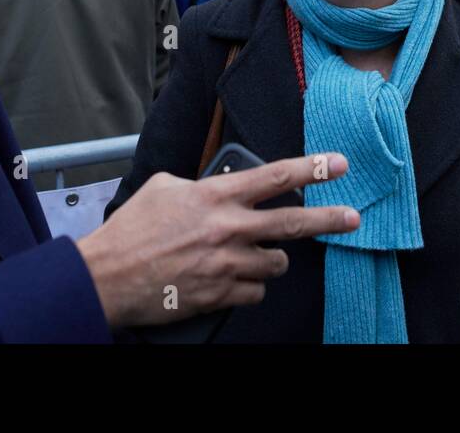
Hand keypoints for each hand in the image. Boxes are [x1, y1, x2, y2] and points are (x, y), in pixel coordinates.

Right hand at [76, 153, 357, 327]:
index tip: (339, 164)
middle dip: (329, 219)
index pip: (276, 176)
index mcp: (215, 195)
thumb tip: (221, 185)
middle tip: (352, 217)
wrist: (107, 277)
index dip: (313, 168)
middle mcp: (228, 228)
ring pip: (277, 262)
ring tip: (251, 253)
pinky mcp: (220, 294)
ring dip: (271, 258)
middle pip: (293, 222)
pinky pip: (256, 291)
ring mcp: (226, 264)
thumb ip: (201, 184)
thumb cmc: (131, 231)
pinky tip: (230, 278)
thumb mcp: (164, 188)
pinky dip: (248, 285)